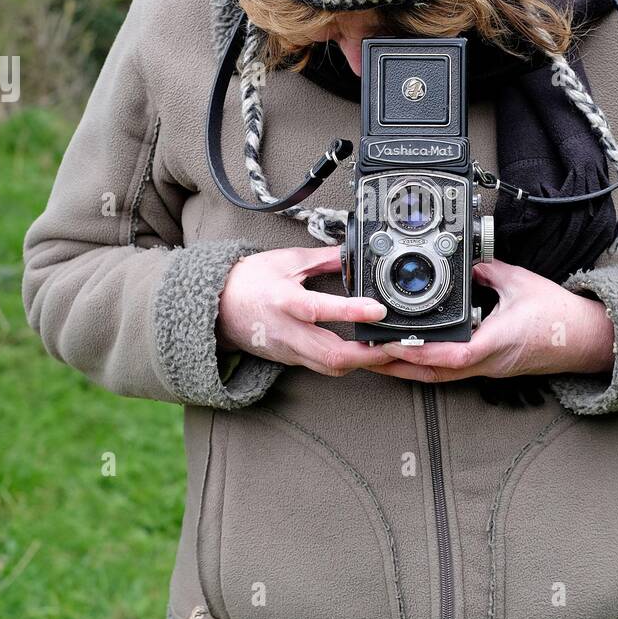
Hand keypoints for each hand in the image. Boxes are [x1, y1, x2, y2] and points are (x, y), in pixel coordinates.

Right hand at [216, 246, 395, 376]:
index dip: (349, 312)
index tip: (378, 309)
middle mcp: (287, 331)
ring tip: (396, 355)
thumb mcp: (287, 260)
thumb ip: (325, 258)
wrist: (218, 308)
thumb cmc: (250, 281)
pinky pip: (327, 367)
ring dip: (366, 364)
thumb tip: (355, 251)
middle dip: (368, 355)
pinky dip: (353, 365)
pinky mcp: (294, 360)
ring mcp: (290, 350)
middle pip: (329, 353)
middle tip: (399, 347)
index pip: (318, 309)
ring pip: (331, 366)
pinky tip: (376, 360)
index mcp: (283, 300)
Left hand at [370, 259, 615, 383]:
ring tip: (377, 358)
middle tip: (367, 355)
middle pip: (434, 374)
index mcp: (496, 342)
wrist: (586, 339)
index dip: (419, 352)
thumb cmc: (559, 316)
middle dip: (397, 366)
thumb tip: (467, 260)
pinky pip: (450, 371)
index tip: (392, 344)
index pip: (451, 355)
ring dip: (407, 369)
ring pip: (439, 377)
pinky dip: (426, 365)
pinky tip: (410, 358)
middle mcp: (487, 362)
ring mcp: (487, 368)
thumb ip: (489, 269)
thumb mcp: (520, 281)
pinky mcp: (489, 367)